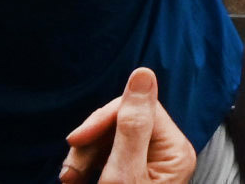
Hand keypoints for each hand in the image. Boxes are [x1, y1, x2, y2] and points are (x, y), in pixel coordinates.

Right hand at [59, 66, 196, 183]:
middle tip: (70, 172)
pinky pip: (108, 154)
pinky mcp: (133, 173)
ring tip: (70, 179)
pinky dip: (88, 165)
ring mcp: (150, 163)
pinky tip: (77, 180)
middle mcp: (166, 152)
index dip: (102, 119)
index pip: (137, 108)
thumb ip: (132, 125)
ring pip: (110, 138)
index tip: (76, 140)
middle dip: (90, 142)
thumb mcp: (124, 173)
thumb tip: (143, 72)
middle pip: (122, 122)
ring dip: (84, 155)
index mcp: (174, 149)